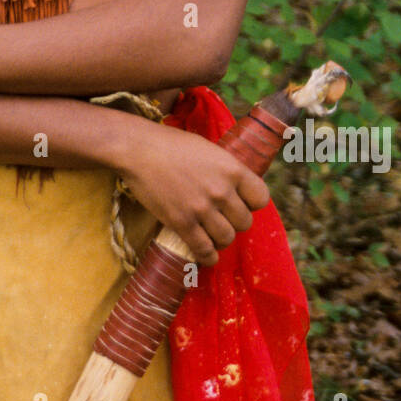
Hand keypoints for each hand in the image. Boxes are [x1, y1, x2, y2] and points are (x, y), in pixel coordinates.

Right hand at [118, 120, 269, 265]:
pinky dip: (207, 256)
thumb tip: (235, 186)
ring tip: (212, 234)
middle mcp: (221, 190)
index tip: (241, 203)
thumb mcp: (208, 149)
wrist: (139, 150)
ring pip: (227, 238)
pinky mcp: (182, 223)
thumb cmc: (171, 144)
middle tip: (222, 218)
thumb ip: (225, 169)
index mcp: (232, 169)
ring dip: (221, 239)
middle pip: (244, 222)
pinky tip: (206, 254)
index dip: (252, 203)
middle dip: (234, 222)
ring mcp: (202, 208)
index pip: (261, 198)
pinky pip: (204, 250)